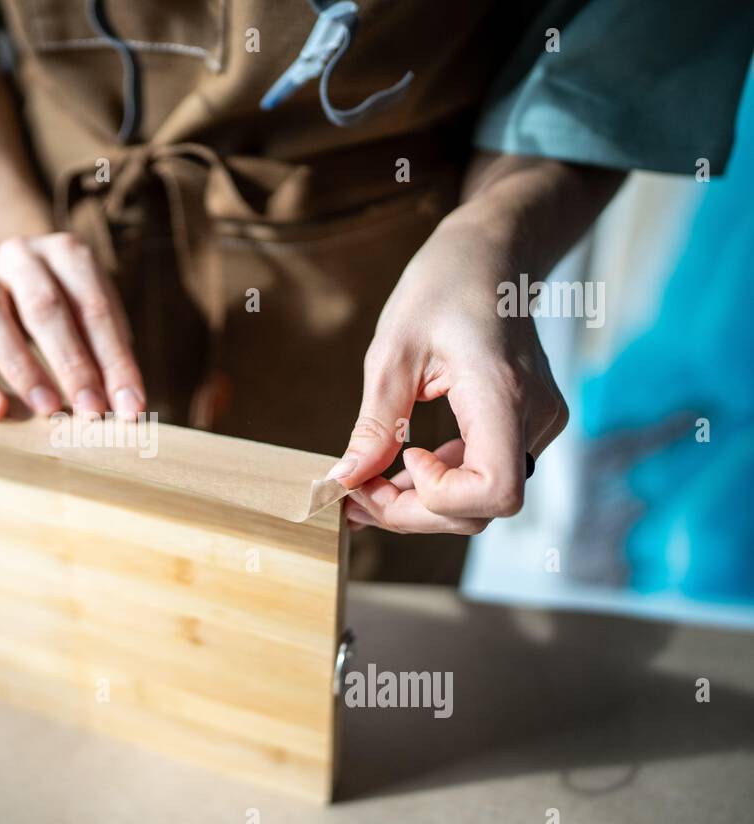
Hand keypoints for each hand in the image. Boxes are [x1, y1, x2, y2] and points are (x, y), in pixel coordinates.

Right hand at [0, 233, 146, 420]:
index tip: (130, 406)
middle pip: (44, 308)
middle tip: (92, 410)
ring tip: (49, 409)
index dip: (115, 360)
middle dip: (72, 364)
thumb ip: (109, 350)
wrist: (16, 270)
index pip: (94, 307)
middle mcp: (20, 258)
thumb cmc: (71, 301)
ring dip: (23, 370)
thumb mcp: (96, 309)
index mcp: (66, 252)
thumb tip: (125, 404)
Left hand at [329, 214, 568, 534]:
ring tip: (369, 485)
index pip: (494, 491)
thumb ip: (374, 424)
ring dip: (423, 504)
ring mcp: (537, 424)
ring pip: (483, 500)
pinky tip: (402, 467)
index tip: (404, 460)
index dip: (441, 498)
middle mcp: (534, 417)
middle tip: (355, 496)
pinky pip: (485, 476)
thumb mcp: (391, 352)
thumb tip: (344, 482)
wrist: (492, 253)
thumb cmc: (443, 286)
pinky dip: (441, 484)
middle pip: (482, 508)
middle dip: (413, 512)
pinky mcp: (527, 426)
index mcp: (503, 394)